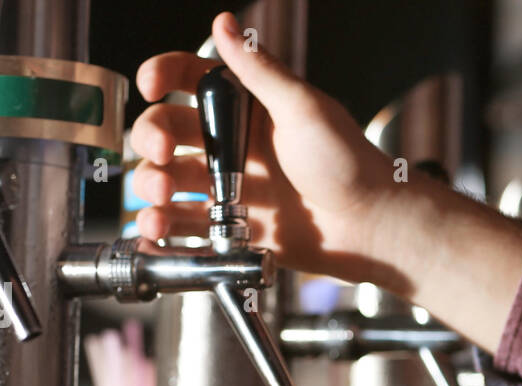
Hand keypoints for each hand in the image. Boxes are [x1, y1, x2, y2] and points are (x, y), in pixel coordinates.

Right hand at [131, 12, 405, 287]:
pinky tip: (157, 228)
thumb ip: (260, 70)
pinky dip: (162, 226)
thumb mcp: (303, 108)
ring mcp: (228, 187)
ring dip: (151, 184)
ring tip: (161, 195)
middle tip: (162, 154)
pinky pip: (184, 225)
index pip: (190, 78)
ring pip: (168, 178)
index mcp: (247, 106)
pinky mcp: (230, 227)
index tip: (151, 84)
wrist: (371, 225)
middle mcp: (232, 144)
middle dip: (151, 138)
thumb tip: (226, 21)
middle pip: (167, 129)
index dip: (162, 75)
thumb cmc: (350, 163)